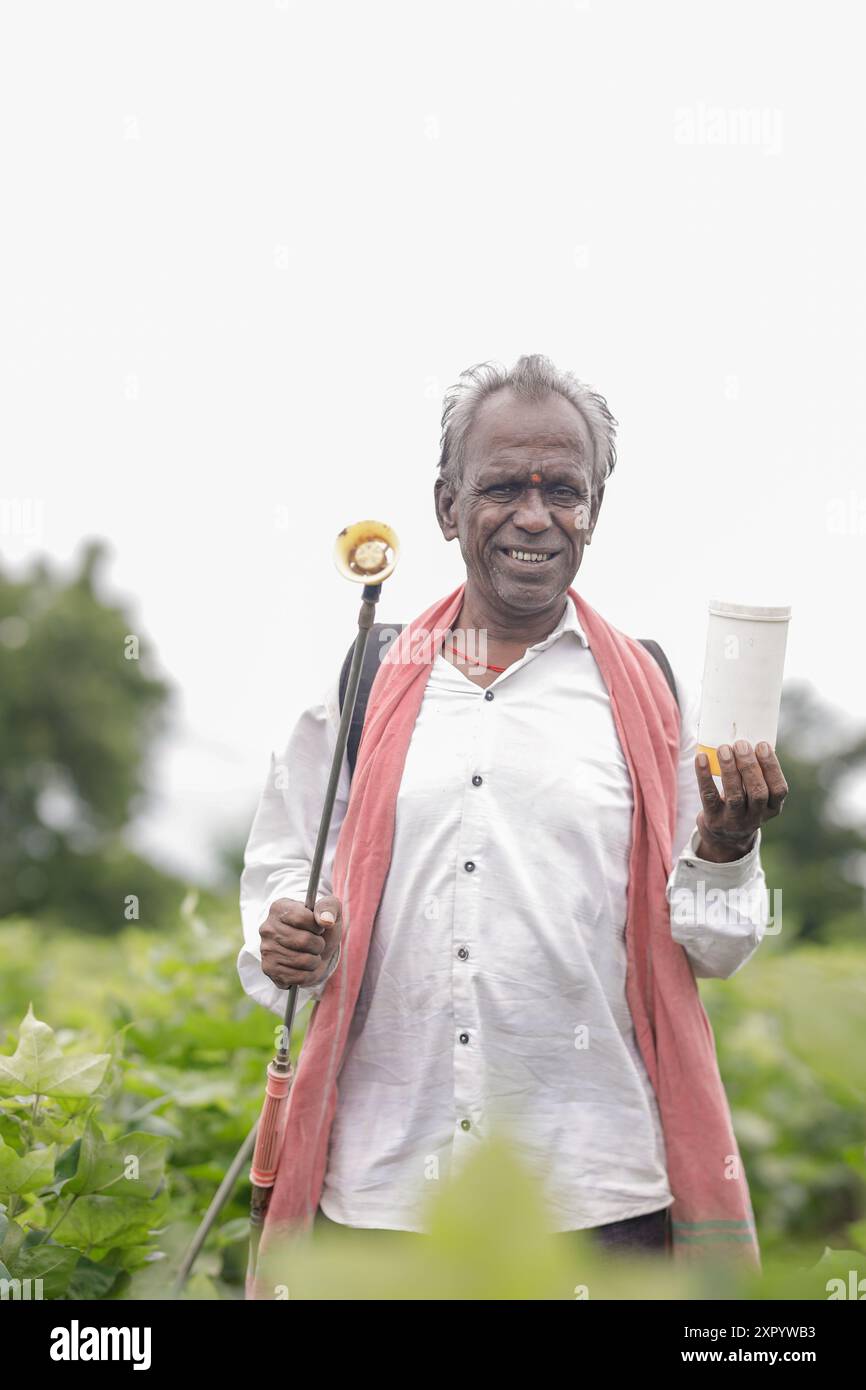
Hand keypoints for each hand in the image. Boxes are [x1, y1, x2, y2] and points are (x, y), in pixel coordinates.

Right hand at [259, 895, 342, 989]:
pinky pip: (297, 977)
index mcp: (279, 907)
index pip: (301, 917)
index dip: (316, 926)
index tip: (318, 927)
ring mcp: (266, 949)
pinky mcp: (268, 969)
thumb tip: (326, 921)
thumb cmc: (320, 927)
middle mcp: (267, 928)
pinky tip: (305, 967)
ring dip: (315, 960)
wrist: (313, 948)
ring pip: (302, 961)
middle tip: (317, 943)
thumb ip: (329, 908)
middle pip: (303, 940)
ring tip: (312, 954)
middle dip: (318, 944)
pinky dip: (308, 974)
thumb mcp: (329, 910)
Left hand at [695, 741, 788, 863]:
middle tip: (741, 744)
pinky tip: (701, 758)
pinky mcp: (714, 820)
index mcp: (772, 808)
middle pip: (758, 792)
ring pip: (735, 796)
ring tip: (724, 749)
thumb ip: (756, 773)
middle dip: (750, 766)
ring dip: (730, 770)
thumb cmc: (743, 803)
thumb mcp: (756, 795)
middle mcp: (756, 817)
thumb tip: (747, 735)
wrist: (723, 836)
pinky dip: (704, 776)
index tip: (762, 745)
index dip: (772, 767)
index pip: (779, 789)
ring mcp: (735, 821)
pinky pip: (709, 797)